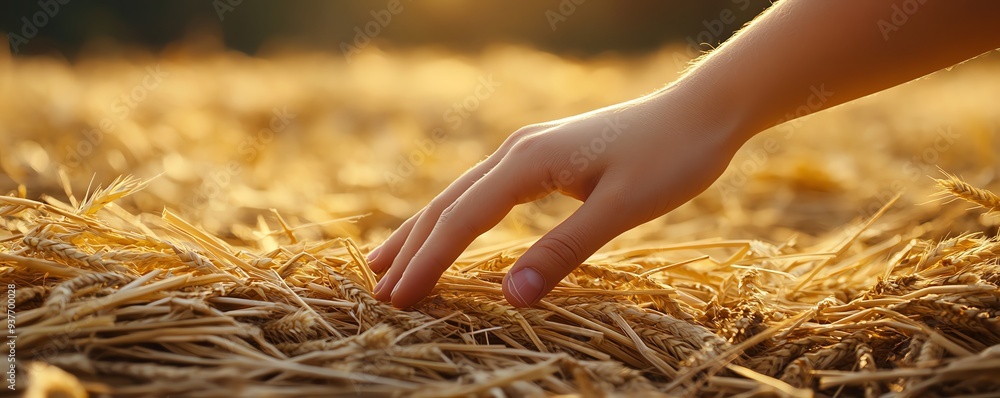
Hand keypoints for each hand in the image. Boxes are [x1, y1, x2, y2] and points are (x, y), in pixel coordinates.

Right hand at [368, 88, 748, 307]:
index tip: (399, 300)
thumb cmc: (671, 156)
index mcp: (527, 161)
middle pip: (447, 205)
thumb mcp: (621, 208)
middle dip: (412, 250)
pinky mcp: (542, 157)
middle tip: (379, 293)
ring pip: (460, 195)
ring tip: (386, 262)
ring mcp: (527, 150)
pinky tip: (448, 231)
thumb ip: (564, 252)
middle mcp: (517, 151)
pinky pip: (483, 193)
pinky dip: (455, 217)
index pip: (461, 220)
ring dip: (424, 232)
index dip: (428, 263)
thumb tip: (511, 299)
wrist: (702, 110)